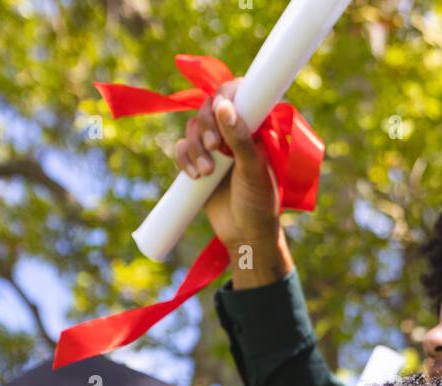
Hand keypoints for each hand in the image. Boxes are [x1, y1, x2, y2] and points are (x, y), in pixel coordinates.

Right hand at [173, 79, 292, 282]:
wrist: (245, 236)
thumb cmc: (258, 204)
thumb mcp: (253, 170)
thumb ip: (240, 138)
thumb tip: (223, 106)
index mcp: (255, 127)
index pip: (239, 94)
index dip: (226, 95)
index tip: (219, 109)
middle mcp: (233, 132)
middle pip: (209, 108)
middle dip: (206, 127)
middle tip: (214, 148)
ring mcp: (215, 147)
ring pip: (193, 128)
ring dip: (196, 148)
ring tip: (207, 173)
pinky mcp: (198, 162)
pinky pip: (182, 149)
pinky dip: (184, 159)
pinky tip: (195, 177)